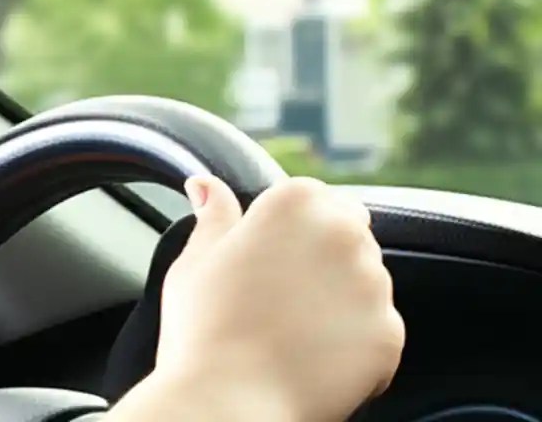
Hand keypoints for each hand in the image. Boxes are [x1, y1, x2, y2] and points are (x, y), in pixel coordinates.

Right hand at [109, 176, 403, 421]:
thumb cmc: (204, 328)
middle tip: (280, 295)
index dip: (291, 230)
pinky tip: (311, 356)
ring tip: (293, 329)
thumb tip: (206, 184)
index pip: (316, 199)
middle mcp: (343, 234)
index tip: (269, 257)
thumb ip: (214, 216)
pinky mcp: (389, 334)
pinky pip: (376, 330)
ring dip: (341, 298)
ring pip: (366, 282)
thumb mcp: (196, 261)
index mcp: (295, 204)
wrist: (228, 400)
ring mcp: (373, 285)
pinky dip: (353, 343)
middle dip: (323, 257)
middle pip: (348, 233)